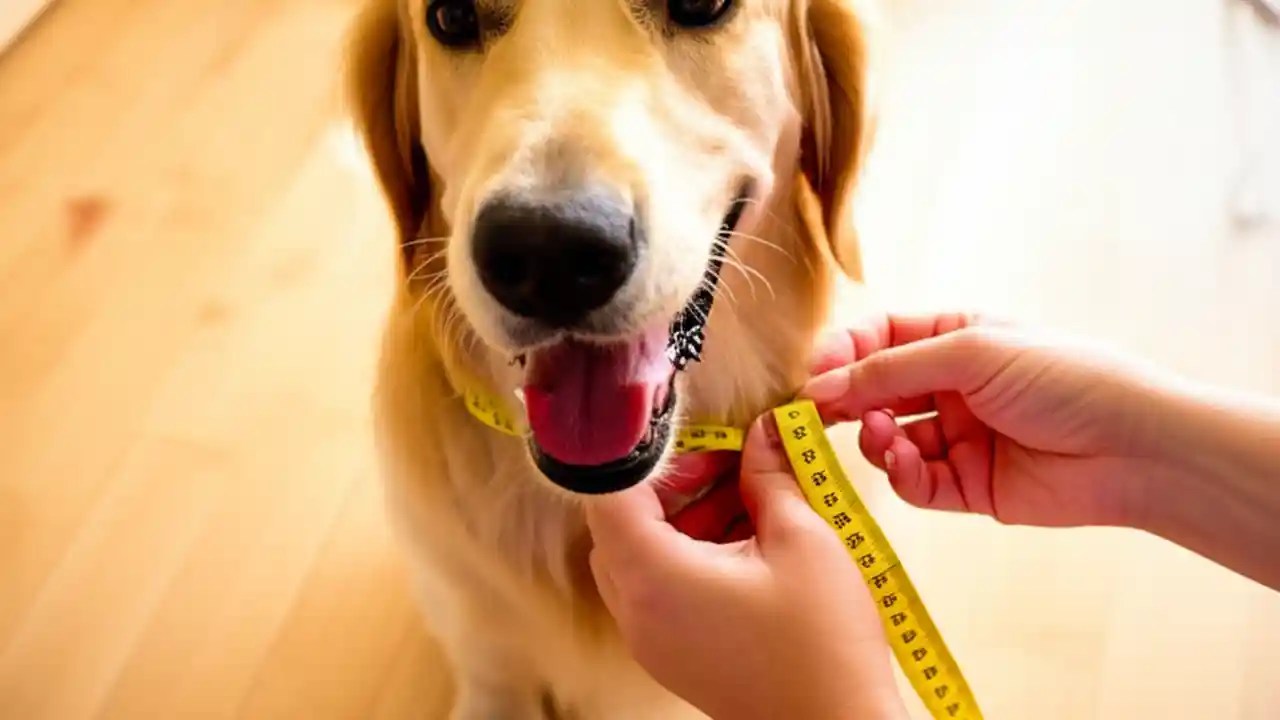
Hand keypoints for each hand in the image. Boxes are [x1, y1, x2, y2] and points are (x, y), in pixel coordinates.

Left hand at [586, 419, 907, 719]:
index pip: (610, 496)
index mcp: (654, 577)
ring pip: (639, 557)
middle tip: (723, 462)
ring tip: (745, 498)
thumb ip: (771, 476)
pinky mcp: (672, 654)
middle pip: (620, 526)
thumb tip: (764, 432)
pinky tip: (745, 540)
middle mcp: (637, 611)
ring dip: (681, 518)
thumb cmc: (822, 646)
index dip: (641, 455)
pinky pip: (657, 589)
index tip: (681, 432)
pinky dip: (687, 555)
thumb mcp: (803, 541)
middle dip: (669, 485)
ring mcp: (650, 639)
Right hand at [802, 314, 1174, 528]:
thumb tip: (822, 385)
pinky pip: (914, 481)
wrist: (1133, 446)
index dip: (844, 352)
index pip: (880, 338)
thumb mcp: (971, 351)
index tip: (815, 373)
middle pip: (876, 389)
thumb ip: (892, 368)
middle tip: (813, 412)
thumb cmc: (1062, 377)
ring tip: (876, 433)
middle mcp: (952, 386)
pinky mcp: (968, 485)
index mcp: (956, 338)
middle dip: (844, 399)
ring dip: (872, 437)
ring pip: (887, 439)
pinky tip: (902, 461)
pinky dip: (899, 472)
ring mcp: (958, 437)